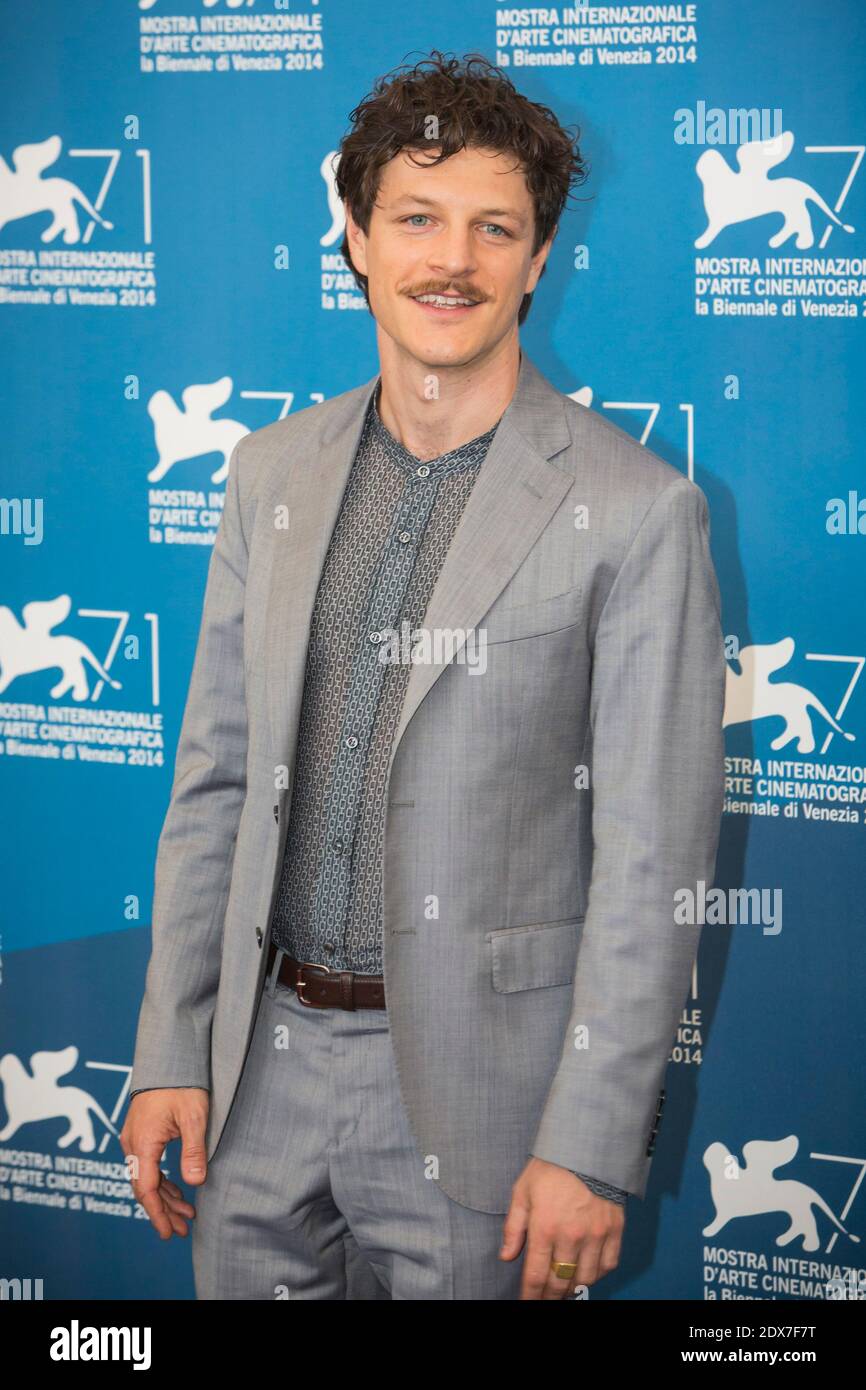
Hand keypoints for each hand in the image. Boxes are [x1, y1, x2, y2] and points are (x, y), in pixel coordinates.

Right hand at [119, 1088, 209, 1239]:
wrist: (168, 1060)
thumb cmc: (181, 1085)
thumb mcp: (194, 1117)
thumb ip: (193, 1150)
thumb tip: (195, 1182)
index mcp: (142, 1143)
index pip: (146, 1189)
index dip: (158, 1213)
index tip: (169, 1233)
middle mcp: (133, 1144)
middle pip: (145, 1188)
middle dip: (164, 1211)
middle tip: (183, 1230)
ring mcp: (134, 1139)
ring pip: (147, 1178)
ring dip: (165, 1198)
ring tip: (187, 1214)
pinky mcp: (141, 1134)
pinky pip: (148, 1166)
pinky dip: (162, 1181)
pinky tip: (177, 1191)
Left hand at [500, 1156, 624, 1298]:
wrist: (588, 1146)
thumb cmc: (551, 1167)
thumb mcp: (523, 1191)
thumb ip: (514, 1227)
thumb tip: (506, 1256)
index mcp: (545, 1226)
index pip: (536, 1275)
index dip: (530, 1296)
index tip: (527, 1303)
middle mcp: (571, 1235)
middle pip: (559, 1282)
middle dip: (549, 1296)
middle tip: (544, 1299)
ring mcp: (596, 1234)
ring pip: (584, 1279)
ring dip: (572, 1289)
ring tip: (563, 1289)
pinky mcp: (615, 1230)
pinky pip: (608, 1265)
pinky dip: (597, 1275)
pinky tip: (586, 1273)